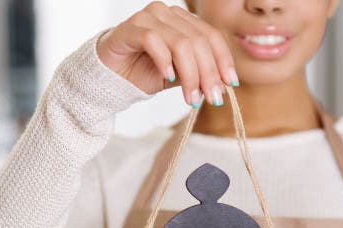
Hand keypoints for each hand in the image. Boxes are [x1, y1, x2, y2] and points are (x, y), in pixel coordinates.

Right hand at [96, 1, 236, 106]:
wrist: (111, 76)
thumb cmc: (144, 73)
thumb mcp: (179, 77)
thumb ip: (198, 75)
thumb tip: (223, 85)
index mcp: (183, 21)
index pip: (211, 36)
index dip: (224, 61)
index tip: (231, 85)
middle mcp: (168, 13)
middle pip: (199, 41)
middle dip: (209, 73)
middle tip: (212, 98)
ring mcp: (149, 17)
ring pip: (181, 42)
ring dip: (190, 74)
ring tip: (192, 98)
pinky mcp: (130, 27)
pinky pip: (153, 40)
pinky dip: (165, 61)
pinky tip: (169, 78)